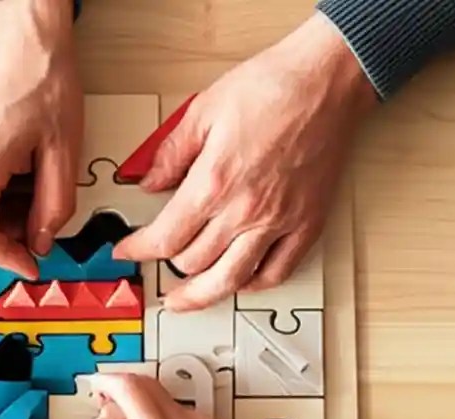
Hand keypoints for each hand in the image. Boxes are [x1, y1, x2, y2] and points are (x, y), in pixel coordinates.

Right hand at [0, 0, 81, 277]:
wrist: (22, 36)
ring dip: (4, 204)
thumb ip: (53, 208)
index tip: (29, 264)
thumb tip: (40, 242)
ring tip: (33, 175)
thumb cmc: (41, 77)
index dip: (4, 258)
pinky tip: (16, 165)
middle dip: (12, 226)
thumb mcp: (63, 152)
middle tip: (43, 212)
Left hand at [114, 14, 376, 310]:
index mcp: (213, 182)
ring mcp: (279, 221)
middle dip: (166, 267)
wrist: (326, 81)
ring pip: (232, 279)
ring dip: (202, 296)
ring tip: (186, 300)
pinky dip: (254, 284)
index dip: (138, 250)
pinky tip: (240, 282)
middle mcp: (245, 209)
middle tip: (155, 265)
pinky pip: (278, 271)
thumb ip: (170, 154)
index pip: (164, 237)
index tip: (127, 250)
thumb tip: (149, 182)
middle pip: (193, 263)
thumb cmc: (273, 87)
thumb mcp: (202, 111)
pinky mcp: (307, 224)